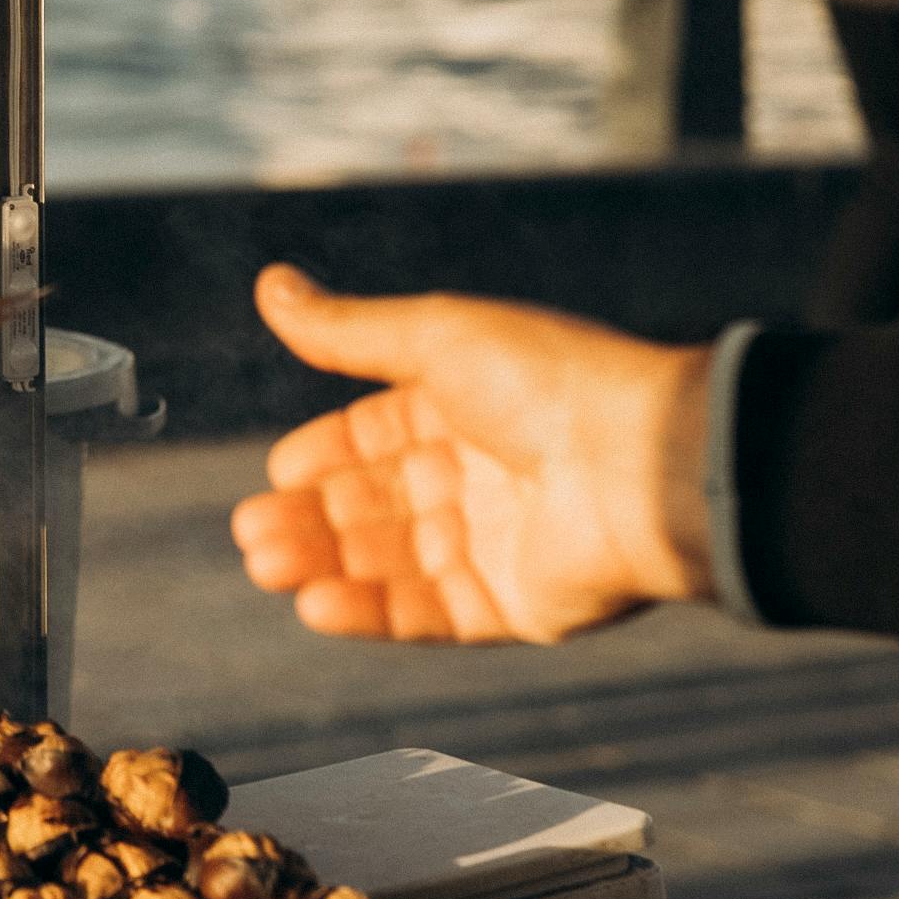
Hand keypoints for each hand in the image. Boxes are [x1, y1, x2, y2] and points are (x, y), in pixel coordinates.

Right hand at [227, 266, 714, 644]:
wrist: (647, 462)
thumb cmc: (548, 382)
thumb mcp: (434, 336)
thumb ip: (346, 328)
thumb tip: (270, 285)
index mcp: (469, 405)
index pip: (378, 436)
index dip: (326, 455)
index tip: (279, 472)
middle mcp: (483, 474)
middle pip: (377, 504)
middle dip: (312, 519)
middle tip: (251, 534)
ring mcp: (500, 543)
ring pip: (393, 561)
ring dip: (326, 565)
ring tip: (265, 564)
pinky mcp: (516, 605)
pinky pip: (432, 613)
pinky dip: (372, 612)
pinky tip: (315, 605)